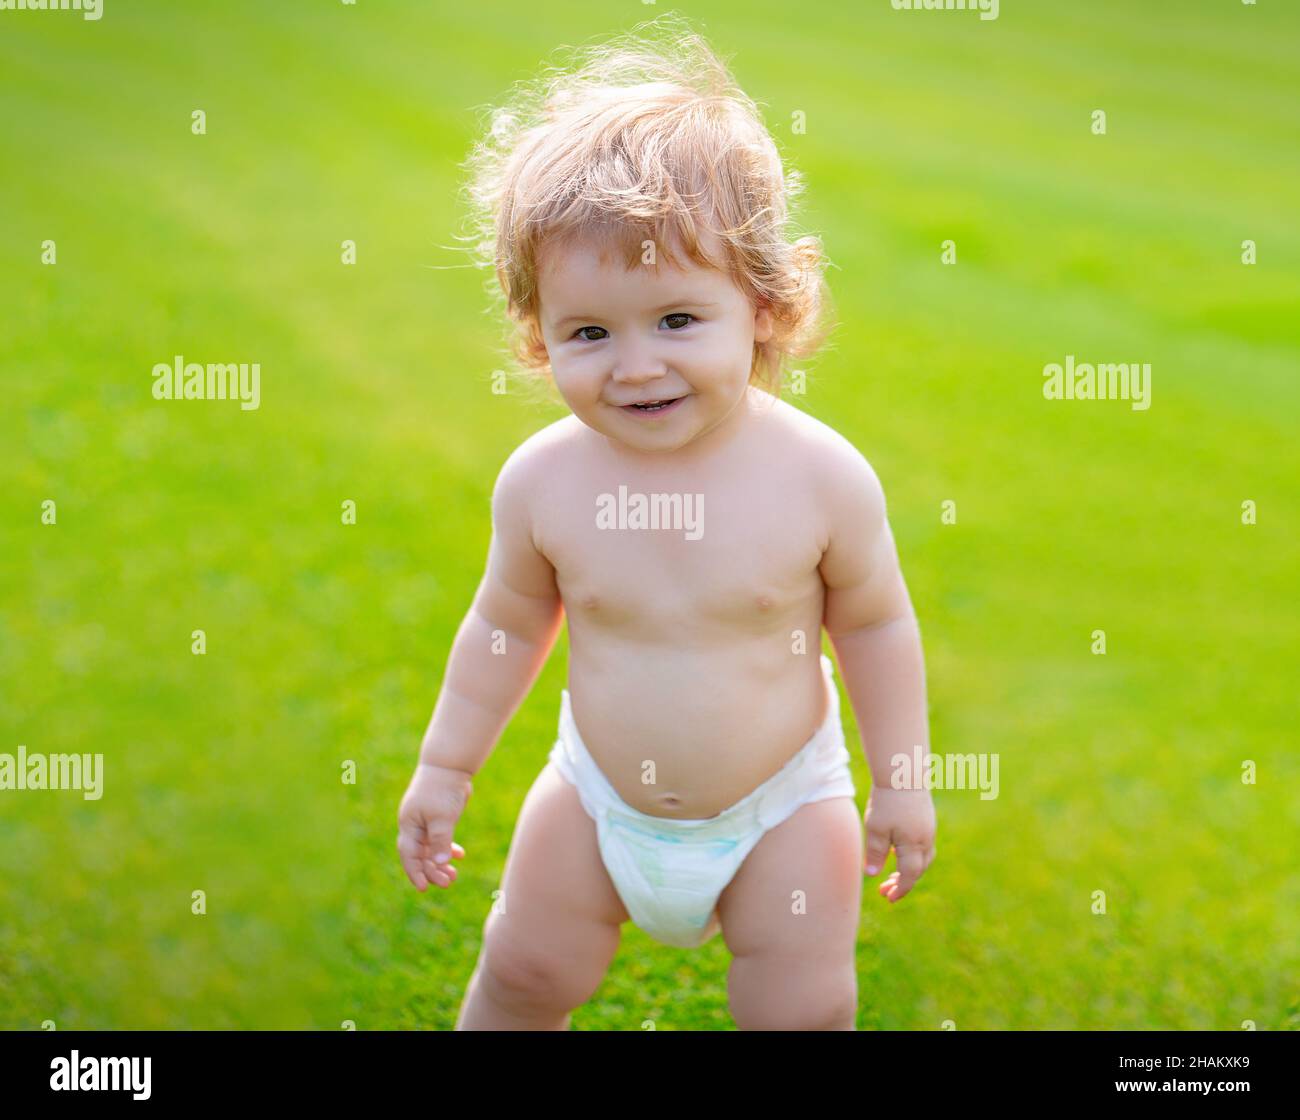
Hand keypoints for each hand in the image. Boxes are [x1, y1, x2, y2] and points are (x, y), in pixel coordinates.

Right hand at [397, 764, 472, 890]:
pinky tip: (459, 855)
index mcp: (409, 825)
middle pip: (420, 855)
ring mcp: (426, 822)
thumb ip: (441, 840)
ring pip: (431, 849)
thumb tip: (440, 863)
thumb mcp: (442, 817)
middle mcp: (415, 825)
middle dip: (432, 871)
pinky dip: (448, 848)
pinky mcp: (438, 818)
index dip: (415, 872)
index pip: (408, 855)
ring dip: (441, 863)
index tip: (424, 887)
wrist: (450, 766)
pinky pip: (440, 839)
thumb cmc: (442, 789)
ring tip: (453, 876)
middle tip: (448, 882)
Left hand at [863, 785, 935, 903]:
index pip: (909, 876)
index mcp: (914, 846)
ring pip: (922, 859)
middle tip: (884, 891)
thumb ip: (875, 854)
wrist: (903, 771)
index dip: (899, 889)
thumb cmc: (887, 801)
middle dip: (902, 883)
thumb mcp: (876, 829)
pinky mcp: (926, 819)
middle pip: (918, 870)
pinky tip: (896, 852)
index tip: (887, 898)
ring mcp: (928, 829)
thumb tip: (872, 875)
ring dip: (908, 870)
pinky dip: (910, 856)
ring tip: (890, 876)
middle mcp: (926, 840)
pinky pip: (921, 846)